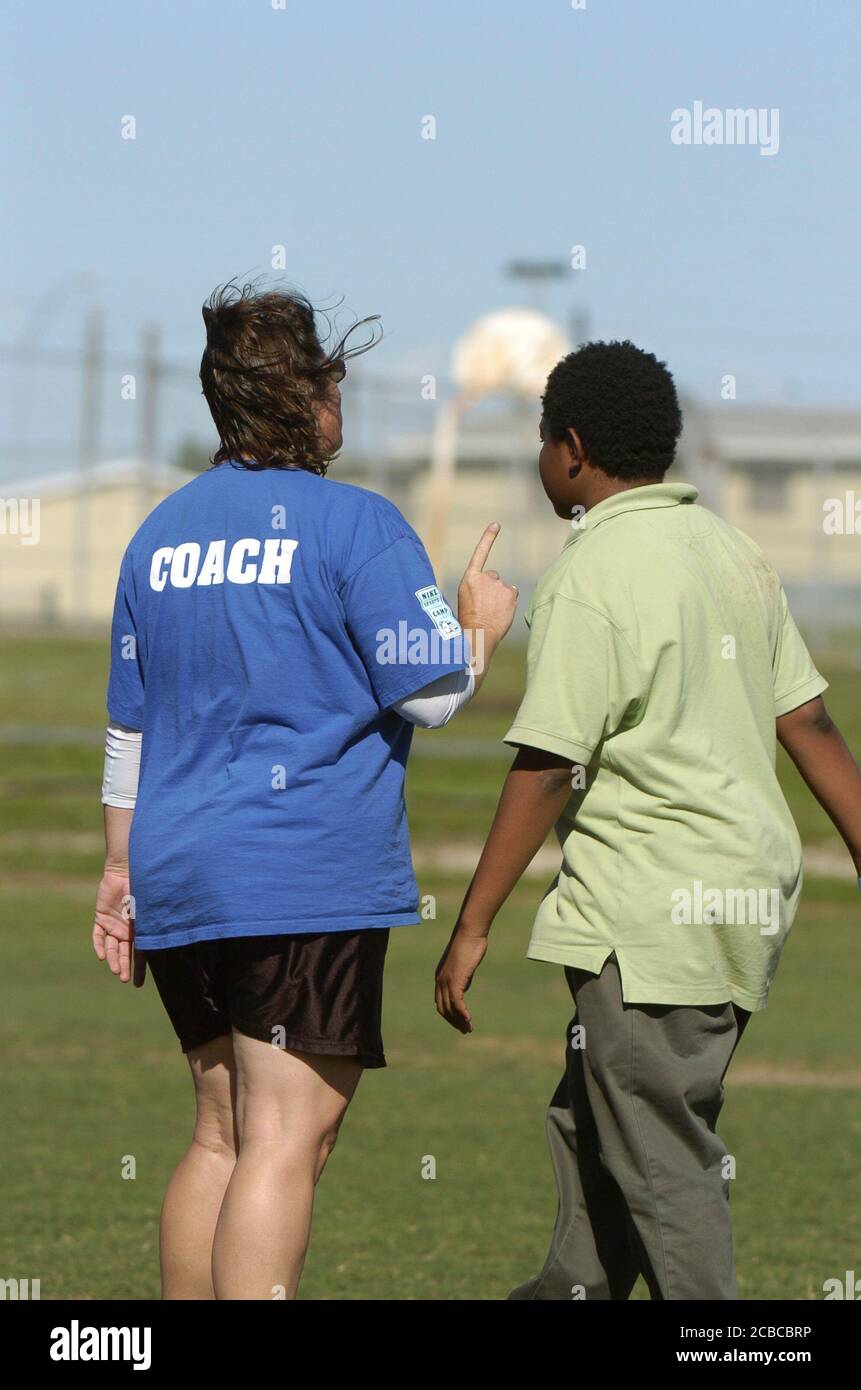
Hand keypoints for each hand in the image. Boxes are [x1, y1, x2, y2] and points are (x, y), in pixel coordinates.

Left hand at [92, 868, 146, 985]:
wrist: (127, 869)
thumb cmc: (143, 887)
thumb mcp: (149, 908)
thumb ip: (153, 922)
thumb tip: (170, 936)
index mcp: (139, 929)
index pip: (140, 953)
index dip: (139, 969)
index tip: (138, 984)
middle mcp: (126, 930)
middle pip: (125, 952)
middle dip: (124, 966)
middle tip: (124, 980)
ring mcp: (112, 924)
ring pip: (112, 947)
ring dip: (113, 959)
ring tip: (115, 970)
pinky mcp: (101, 917)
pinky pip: (98, 935)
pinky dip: (99, 945)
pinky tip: (102, 956)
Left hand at [435, 928, 487, 1032]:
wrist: (469, 934)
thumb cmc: (469, 945)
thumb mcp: (463, 965)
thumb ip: (461, 977)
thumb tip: (462, 987)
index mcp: (440, 977)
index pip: (441, 1002)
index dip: (449, 1014)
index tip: (459, 1022)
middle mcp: (440, 981)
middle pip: (443, 1008)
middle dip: (453, 1021)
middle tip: (464, 1030)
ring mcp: (446, 981)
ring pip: (449, 1008)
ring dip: (459, 1020)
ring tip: (468, 1028)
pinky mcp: (455, 980)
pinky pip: (457, 1002)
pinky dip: (462, 1013)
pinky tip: (469, 1019)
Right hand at [457, 523, 517, 649]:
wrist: (478, 633)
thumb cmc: (469, 620)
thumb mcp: (466, 599)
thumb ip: (478, 589)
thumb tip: (493, 588)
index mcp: (469, 578)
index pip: (480, 553)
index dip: (488, 538)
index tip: (496, 524)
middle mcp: (485, 578)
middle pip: (493, 578)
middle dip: (491, 588)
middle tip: (485, 605)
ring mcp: (499, 585)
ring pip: (503, 588)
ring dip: (500, 597)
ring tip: (492, 612)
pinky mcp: (510, 593)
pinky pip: (512, 595)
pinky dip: (508, 602)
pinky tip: (501, 612)